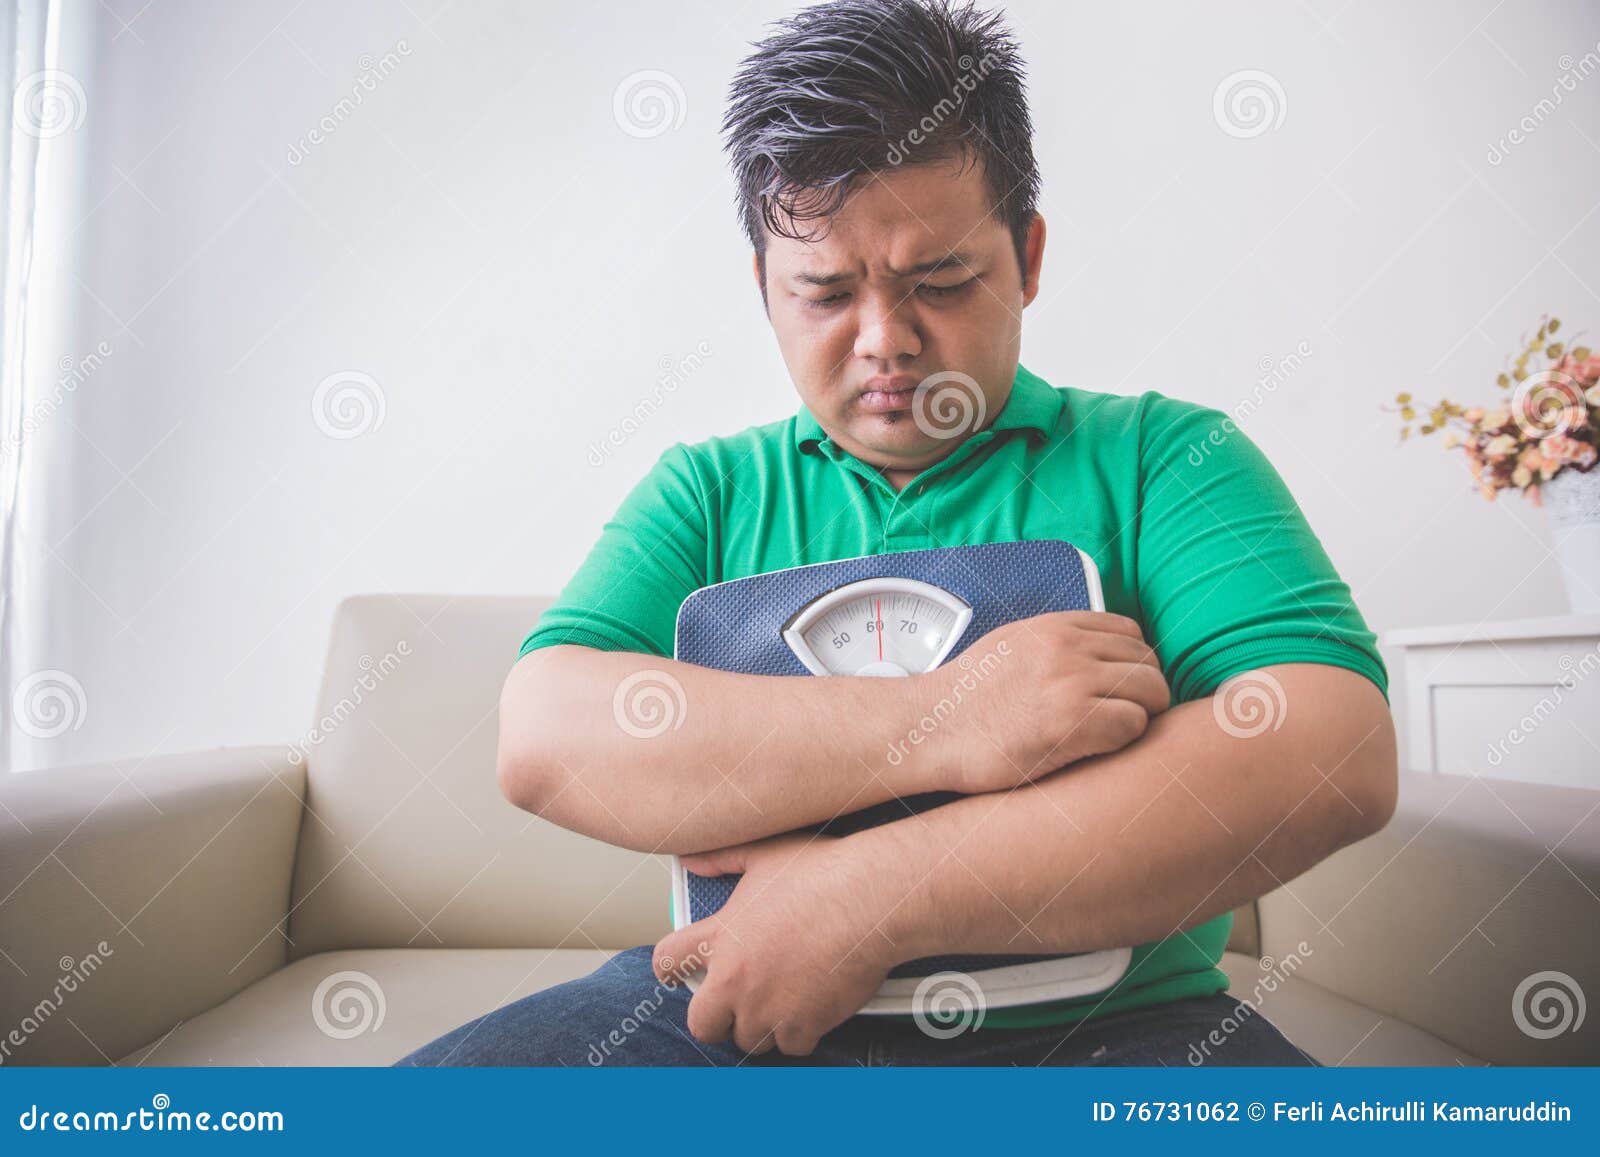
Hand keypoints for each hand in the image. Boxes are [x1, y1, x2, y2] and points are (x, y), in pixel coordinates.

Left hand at [653, 834, 900, 1056]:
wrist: (869, 901)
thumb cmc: (821, 873)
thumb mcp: (764, 854)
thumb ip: (722, 858)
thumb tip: (691, 859)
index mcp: (721, 938)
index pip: (669, 961)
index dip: (669, 969)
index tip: (675, 973)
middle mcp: (736, 980)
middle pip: (702, 1024)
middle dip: (714, 1019)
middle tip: (731, 1006)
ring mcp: (769, 1007)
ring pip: (750, 1040)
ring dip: (761, 1026)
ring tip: (778, 1004)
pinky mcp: (804, 1024)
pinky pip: (793, 1046)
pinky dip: (801, 1033)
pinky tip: (810, 1011)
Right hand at [913, 610, 1170, 793]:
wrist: (929, 729)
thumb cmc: (966, 701)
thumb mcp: (1009, 648)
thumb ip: (1053, 644)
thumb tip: (1093, 656)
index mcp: (1053, 627)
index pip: (1130, 632)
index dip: (1133, 663)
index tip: (1123, 688)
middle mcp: (1067, 648)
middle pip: (1147, 662)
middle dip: (1145, 692)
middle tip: (1126, 717)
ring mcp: (1071, 683)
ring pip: (1150, 691)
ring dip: (1141, 716)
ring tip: (1115, 735)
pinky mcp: (1071, 723)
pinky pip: (1133, 724)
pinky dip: (1126, 739)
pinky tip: (1100, 749)